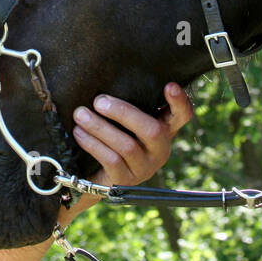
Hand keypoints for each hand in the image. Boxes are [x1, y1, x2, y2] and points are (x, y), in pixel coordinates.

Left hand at [70, 83, 193, 186]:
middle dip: (123, 113)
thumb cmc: (115, 135)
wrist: (98, 174)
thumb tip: (107, 80)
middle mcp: (160, 150)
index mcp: (165, 130)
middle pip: (152, 131)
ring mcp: (145, 168)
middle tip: (98, 100)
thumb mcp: (127, 121)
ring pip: (126, 146)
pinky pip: (111, 160)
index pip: (182, 115)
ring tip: (80, 114)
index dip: (179, 102)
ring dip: (100, 127)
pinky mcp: (126, 180)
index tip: (169, 85)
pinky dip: (92, 144)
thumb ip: (129, 105)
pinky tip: (79, 133)